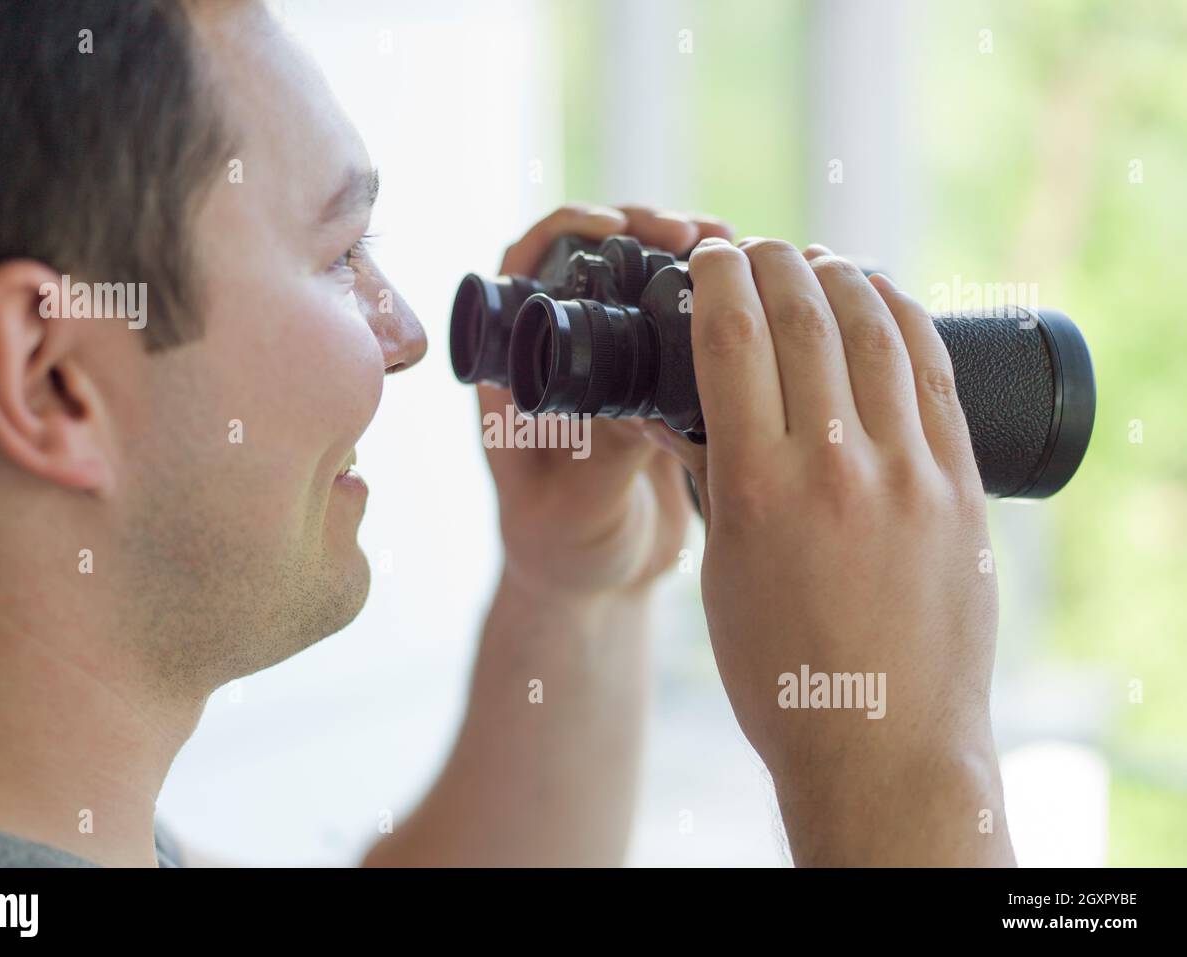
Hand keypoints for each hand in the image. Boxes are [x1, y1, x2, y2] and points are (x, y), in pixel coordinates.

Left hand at [478, 204, 732, 594]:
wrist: (604, 583)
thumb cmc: (564, 551)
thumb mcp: (575, 508)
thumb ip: (603, 456)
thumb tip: (645, 401)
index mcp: (520, 373)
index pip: (523, 269)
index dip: (562, 232)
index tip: (614, 226)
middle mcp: (564, 356)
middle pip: (595, 258)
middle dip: (645, 229)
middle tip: (696, 232)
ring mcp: (617, 366)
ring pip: (647, 282)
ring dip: (693, 258)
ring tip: (741, 248)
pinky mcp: (664, 383)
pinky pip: (690, 325)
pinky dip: (724, 301)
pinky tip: (763, 295)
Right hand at [647, 238, 1006, 860]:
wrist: (884, 746)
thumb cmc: (785, 674)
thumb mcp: (723, 575)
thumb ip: (716, 482)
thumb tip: (697, 412)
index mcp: (759, 490)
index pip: (734, 341)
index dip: (719, 279)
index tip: (710, 256)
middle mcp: (836, 468)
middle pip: (806, 319)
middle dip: (774, 262)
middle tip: (756, 248)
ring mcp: (909, 474)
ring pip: (877, 332)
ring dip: (841, 277)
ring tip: (817, 260)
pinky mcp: (961, 489)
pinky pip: (935, 377)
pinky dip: (905, 321)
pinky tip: (883, 300)